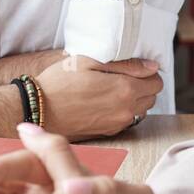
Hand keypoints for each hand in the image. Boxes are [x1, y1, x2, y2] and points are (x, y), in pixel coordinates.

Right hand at [36, 55, 162, 138]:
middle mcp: (125, 110)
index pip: (157, 82)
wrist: (37, 109)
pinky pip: (127, 120)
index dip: (148, 72)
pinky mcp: (107, 133)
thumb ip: (126, 63)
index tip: (135, 67)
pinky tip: (105, 102)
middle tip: (124, 76)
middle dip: (144, 86)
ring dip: (135, 100)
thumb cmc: (59, 82)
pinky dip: (123, 110)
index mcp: (125, 89)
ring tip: (113, 89)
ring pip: (141, 110)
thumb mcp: (89, 61)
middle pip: (152, 97)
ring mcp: (117, 124)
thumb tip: (152, 67)